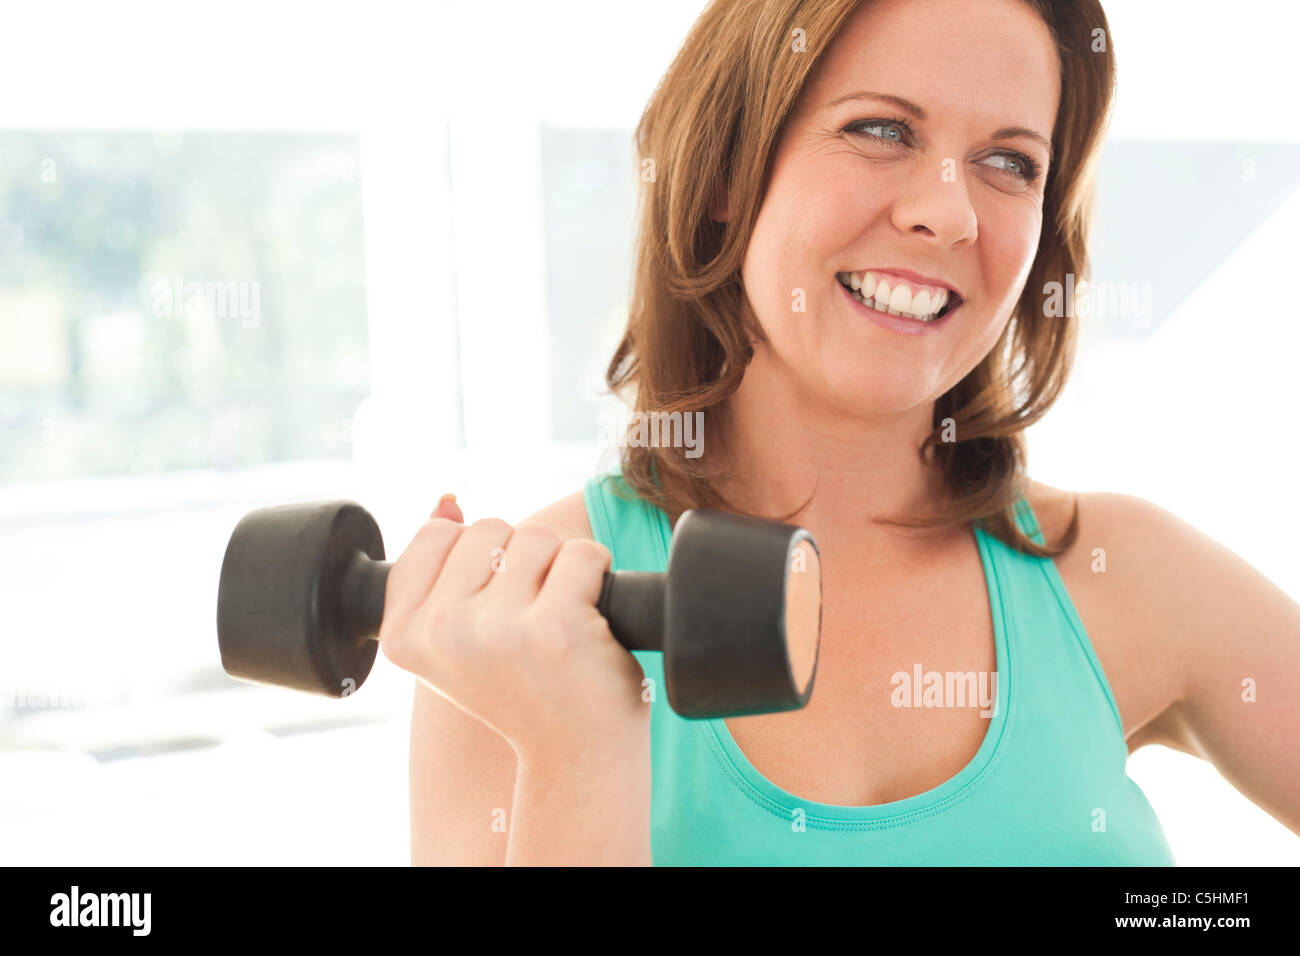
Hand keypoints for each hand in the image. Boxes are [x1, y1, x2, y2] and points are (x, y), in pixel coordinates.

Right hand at [378, 494, 649, 759]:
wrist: (574, 754)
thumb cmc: (520, 691)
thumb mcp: (459, 638)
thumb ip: (441, 570)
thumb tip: (446, 500)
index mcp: (401, 635)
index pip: (436, 535)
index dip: (477, 559)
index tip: (492, 610)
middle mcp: (441, 633)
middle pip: (489, 527)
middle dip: (520, 560)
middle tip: (530, 621)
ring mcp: (498, 630)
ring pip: (538, 536)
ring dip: (560, 568)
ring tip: (558, 622)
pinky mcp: (556, 627)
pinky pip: (584, 553)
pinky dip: (599, 576)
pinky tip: (590, 624)